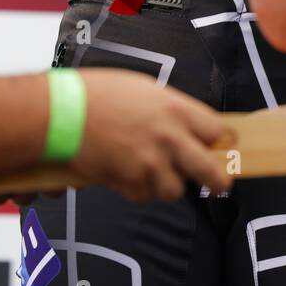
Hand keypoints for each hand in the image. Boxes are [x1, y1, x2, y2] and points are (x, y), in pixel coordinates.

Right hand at [72, 69, 232, 202]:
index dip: (221, 140)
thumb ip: (171, 109)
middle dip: (218, 179)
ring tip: (155, 170)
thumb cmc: (99, 94)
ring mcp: (151, 163)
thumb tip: (187, 125)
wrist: (63, 113)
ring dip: (170, 183)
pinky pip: (146, 195)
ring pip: (177, 190)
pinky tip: (130, 172)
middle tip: (217, 180)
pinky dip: (142, 190)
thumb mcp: (145, 89)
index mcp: (176, 109)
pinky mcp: (130, 182)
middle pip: (212, 172)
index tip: (220, 144)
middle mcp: (169, 138)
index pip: (218, 131)